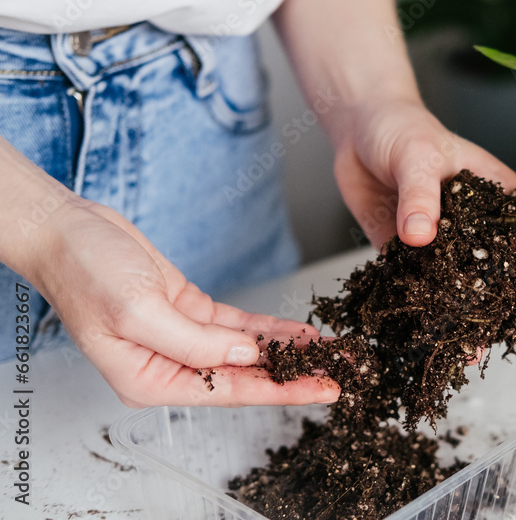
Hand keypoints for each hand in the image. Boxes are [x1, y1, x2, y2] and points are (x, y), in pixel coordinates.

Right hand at [32, 200, 339, 407]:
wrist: (68, 231)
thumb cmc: (86, 273)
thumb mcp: (139, 312)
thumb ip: (196, 343)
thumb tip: (247, 358)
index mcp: (150, 380)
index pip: (232, 393)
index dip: (283, 392)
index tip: (322, 391)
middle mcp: (168, 365)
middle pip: (245, 376)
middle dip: (293, 375)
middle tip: (338, 372)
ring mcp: (181, 338)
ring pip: (246, 351)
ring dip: (287, 350)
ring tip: (328, 351)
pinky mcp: (189, 311)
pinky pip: (237, 326)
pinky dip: (268, 327)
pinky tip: (298, 331)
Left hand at [332, 97, 515, 341]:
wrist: (357, 131)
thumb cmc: (401, 129)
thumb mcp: (418, 154)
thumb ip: (422, 194)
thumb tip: (421, 236)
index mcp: (501, 197)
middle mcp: (481, 229)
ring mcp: (448, 249)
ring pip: (473, 293)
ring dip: (480, 323)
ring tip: (478, 348)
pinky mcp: (411, 261)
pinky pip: (425, 296)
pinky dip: (431, 320)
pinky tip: (432, 341)